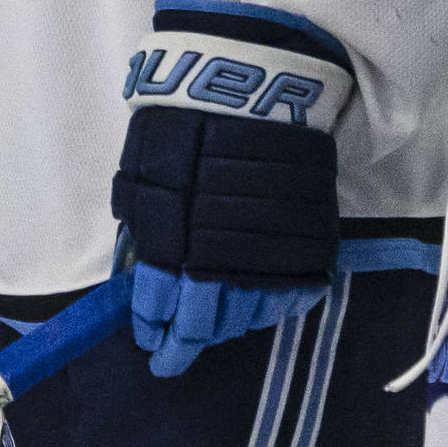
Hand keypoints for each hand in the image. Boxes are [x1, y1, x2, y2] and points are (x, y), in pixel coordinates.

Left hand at [111, 0, 351, 379]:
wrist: (261, 86)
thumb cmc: (192, 119)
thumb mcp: (148, 169)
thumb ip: (146, 223)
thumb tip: (140, 268)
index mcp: (172, 239)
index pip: (159, 304)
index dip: (153, 329)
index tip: (150, 342)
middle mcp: (220, 257)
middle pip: (203, 322)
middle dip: (184, 346)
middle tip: (171, 359)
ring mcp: (268, 255)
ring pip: (245, 316)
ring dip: (225, 327)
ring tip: (212, 328)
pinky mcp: (307, 246)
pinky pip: (288, 296)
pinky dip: (269, 309)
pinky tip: (255, 308)